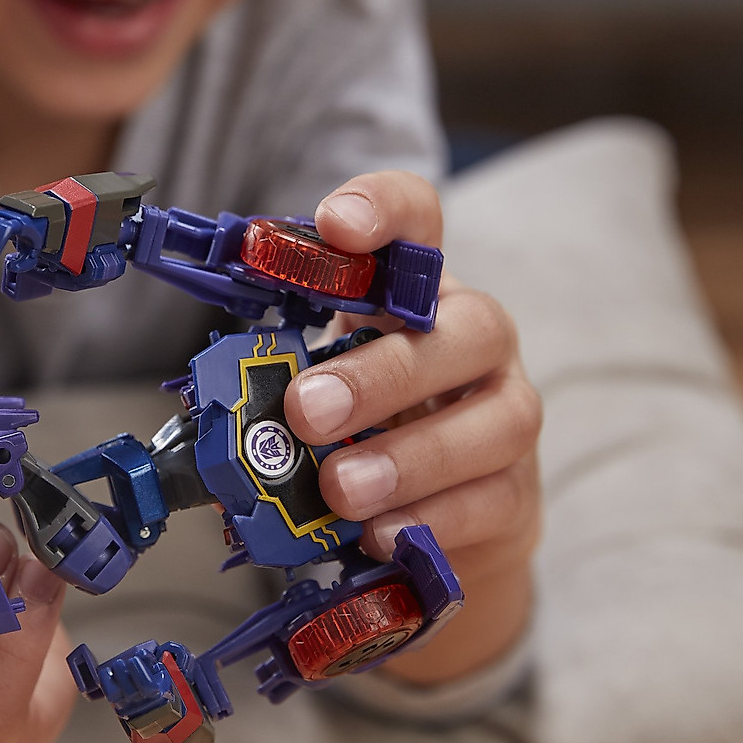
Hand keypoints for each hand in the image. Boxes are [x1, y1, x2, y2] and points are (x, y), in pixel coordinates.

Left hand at [284, 172, 542, 684]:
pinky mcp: (517, 494)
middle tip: (308, 412)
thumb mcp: (319, 380)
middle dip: (385, 374)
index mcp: (420, 293)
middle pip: (472, 329)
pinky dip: (430, 520)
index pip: (418, 219)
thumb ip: (284, 371)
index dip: (384, 209)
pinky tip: (377, 533)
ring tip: (339, 489)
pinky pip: (492, 503)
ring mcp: (510, 415)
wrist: (435, 511)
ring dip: (409, 459)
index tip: (336, 224)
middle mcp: (479, 342)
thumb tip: (225, 397)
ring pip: (499, 422)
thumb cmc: (361, 425)